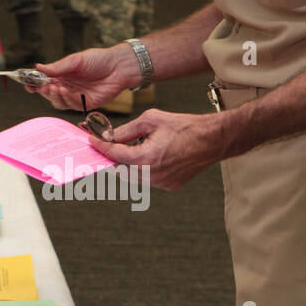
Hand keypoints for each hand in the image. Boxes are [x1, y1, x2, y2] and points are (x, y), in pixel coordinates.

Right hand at [30, 45, 135, 109]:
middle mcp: (67, 86)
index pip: (44, 81)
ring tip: (55, 87)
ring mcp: (76, 96)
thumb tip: (37, 67)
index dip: (34, 83)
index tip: (26, 83)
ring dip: (54, 96)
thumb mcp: (75, 60)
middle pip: (49, 94)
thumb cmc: (98, 60)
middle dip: (43, 91)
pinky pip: (73, 105)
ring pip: (59, 102)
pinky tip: (67, 91)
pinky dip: (67, 99)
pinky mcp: (86, 103)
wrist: (119, 67)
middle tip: (42, 86)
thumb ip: (57, 67)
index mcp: (62, 75)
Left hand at [86, 108, 223, 190]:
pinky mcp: (170, 186)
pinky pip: (148, 179)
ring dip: (127, 164)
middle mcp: (152, 176)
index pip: (114, 154)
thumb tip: (108, 135)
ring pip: (133, 176)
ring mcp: (162, 183)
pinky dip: (143, 169)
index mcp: (146, 158)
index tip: (92, 140)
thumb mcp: (151, 120)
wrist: (213, 139)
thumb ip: (126, 130)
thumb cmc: (183, 126)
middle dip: (112, 157)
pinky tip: (147, 155)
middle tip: (106, 145)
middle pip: (120, 169)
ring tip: (128, 148)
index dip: (101, 146)